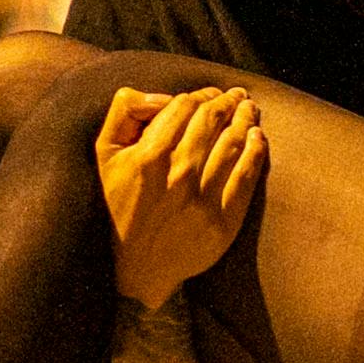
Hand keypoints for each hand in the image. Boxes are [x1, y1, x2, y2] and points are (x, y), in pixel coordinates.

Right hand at [98, 82, 265, 307]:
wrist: (135, 269)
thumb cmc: (118, 204)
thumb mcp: (104, 155)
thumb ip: (124, 112)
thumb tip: (163, 95)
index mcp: (147, 157)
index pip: (185, 106)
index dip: (201, 93)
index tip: (210, 92)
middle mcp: (176, 176)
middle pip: (212, 120)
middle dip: (227, 101)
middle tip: (237, 95)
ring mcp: (201, 201)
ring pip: (233, 144)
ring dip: (246, 119)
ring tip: (250, 110)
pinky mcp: (222, 223)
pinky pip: (247, 176)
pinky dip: (256, 151)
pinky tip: (259, 138)